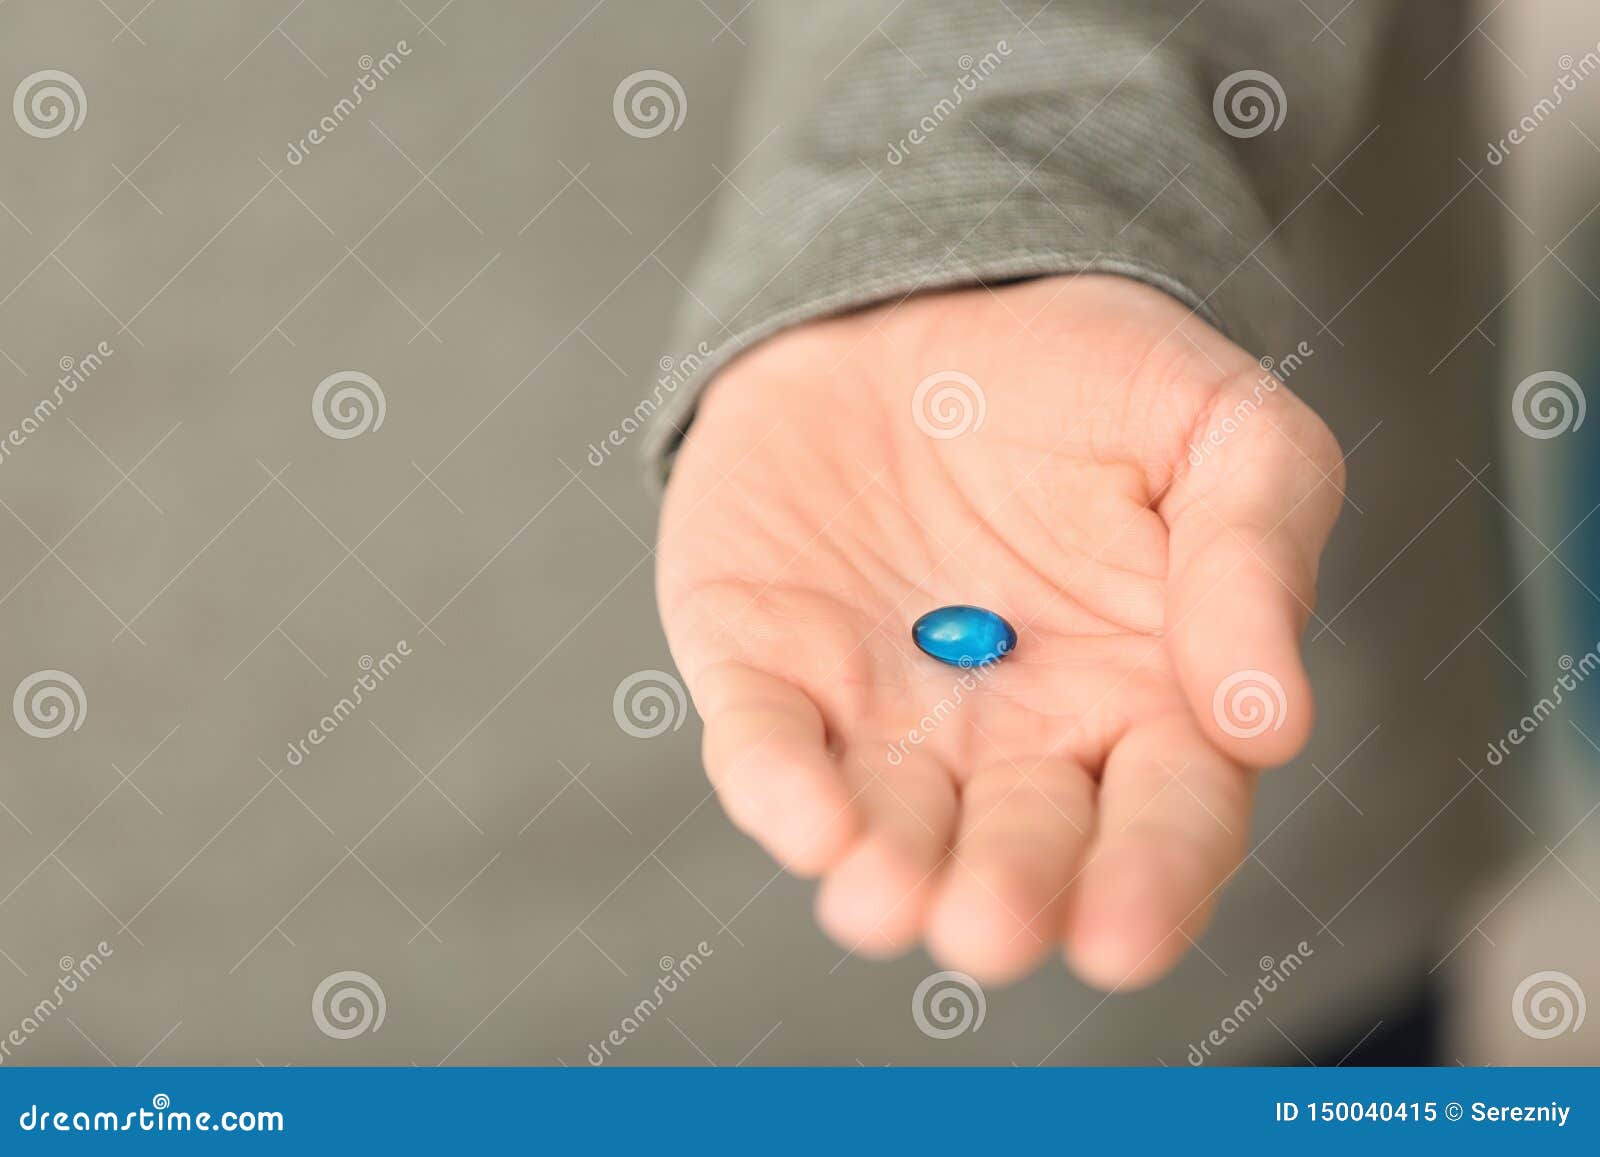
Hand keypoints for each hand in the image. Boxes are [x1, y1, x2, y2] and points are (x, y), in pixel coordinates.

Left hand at [656, 275, 1343, 988]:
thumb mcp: (1219, 430)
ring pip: (887, 826)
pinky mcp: (770, 669)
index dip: (1151, 882)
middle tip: (988, 925)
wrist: (923, 300)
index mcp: (1144, 701)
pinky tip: (804, 818)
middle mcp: (1013, 740)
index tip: (1123, 934)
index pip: (1167, 818)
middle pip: (1020, 848)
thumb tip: (1277, 720)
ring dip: (883, 875)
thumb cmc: (1088, 376)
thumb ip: (1256, 558)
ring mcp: (883, 714)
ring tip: (882, 903)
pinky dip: (777, 784)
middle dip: (1005, 896)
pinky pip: (766, 743)